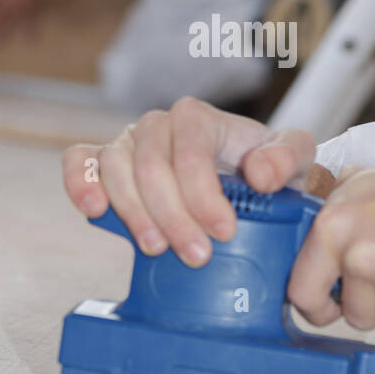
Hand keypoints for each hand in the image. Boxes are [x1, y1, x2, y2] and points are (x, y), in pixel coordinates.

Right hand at [62, 97, 316, 265]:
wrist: (247, 180)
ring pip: (116, 169)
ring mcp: (129, 142)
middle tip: (197, 255)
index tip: (224, 231)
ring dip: (134, 213)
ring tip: (156, 247)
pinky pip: (81, 160)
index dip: (203, 194)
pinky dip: (80, 182)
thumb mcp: (294, 157)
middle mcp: (160, 125)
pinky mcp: (106, 162)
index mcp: (199, 118)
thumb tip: (260, 174)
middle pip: (152, 166)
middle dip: (173, 215)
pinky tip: (94, 210)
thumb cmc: (267, 166)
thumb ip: (286, 157)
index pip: (192, 150)